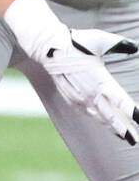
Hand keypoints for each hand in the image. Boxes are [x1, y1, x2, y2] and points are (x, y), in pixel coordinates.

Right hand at [39, 27, 138, 144]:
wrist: (50, 48)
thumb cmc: (76, 43)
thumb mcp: (101, 40)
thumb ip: (120, 45)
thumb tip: (134, 47)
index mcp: (101, 81)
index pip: (122, 102)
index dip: (133, 114)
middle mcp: (92, 93)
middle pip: (112, 117)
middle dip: (126, 129)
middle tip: (135, 140)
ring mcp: (81, 98)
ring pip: (101, 117)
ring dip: (113, 128)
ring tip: (125, 137)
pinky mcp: (72, 99)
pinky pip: (89, 113)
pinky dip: (99, 120)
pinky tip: (105, 123)